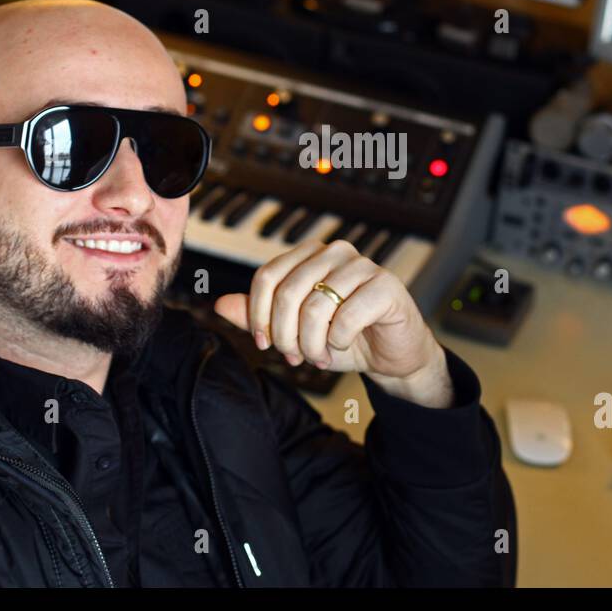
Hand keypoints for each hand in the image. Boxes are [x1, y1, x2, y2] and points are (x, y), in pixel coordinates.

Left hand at [213, 239, 452, 406]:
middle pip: (287, 292)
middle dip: (286, 335)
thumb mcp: (294, 331)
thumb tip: (220, 305)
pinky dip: (338, 341)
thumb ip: (260, 317)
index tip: (265, 344)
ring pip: (315, 306)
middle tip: (296, 358)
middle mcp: (335, 252)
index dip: (258, 315)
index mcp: (309, 255)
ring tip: (320, 357)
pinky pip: (346, 316)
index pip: (267, 277)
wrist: (391, 356)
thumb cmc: (344, 338)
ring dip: (312, 343)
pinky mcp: (385, 285)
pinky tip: (343, 346)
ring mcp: (362, 265)